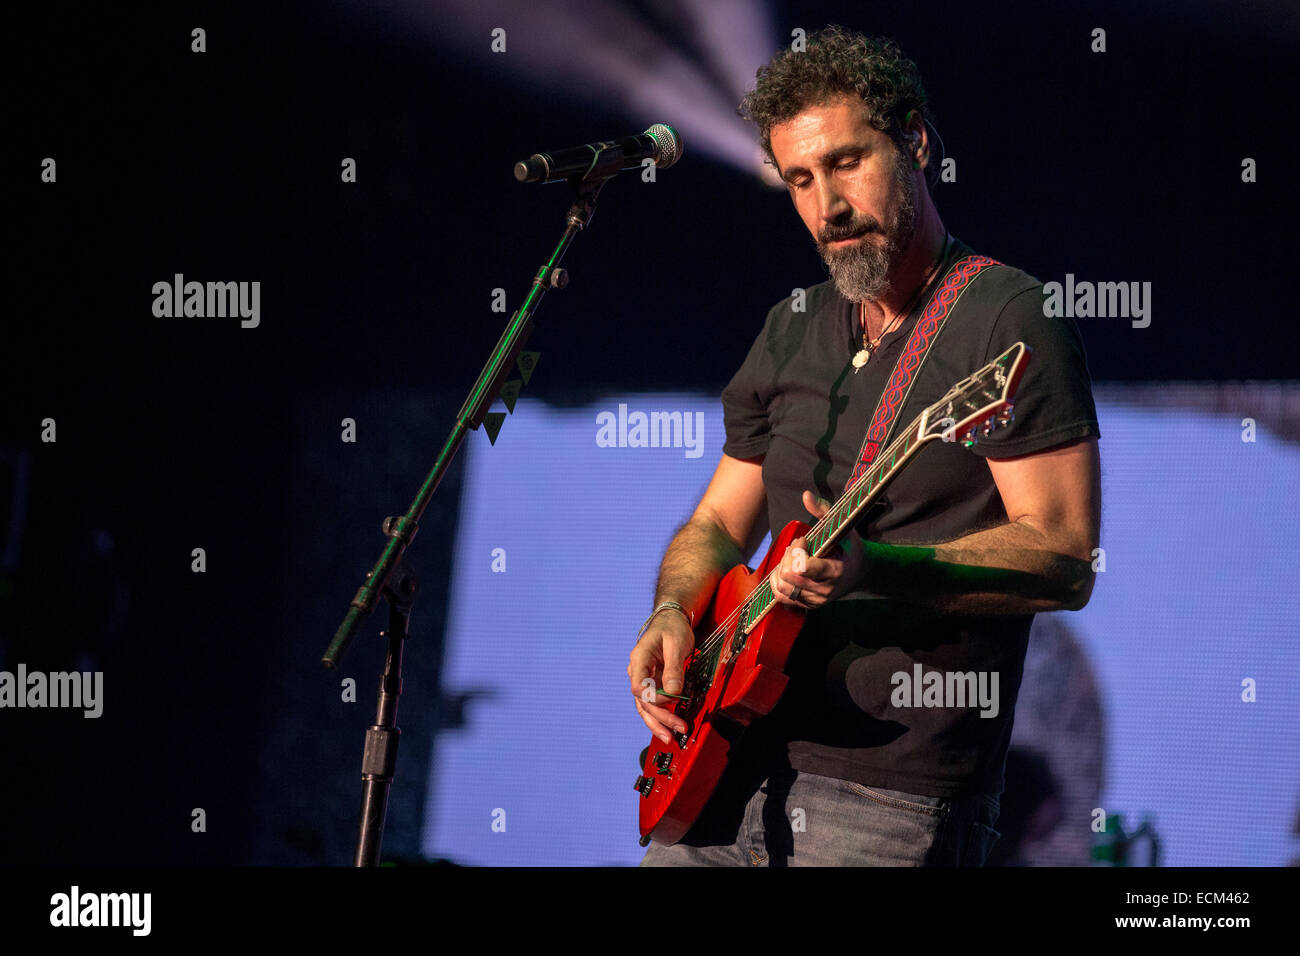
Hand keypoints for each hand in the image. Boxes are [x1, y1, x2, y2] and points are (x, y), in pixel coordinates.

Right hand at [628, 607, 693, 744]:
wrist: (671, 621)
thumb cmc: (672, 628)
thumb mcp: (676, 644)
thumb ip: (674, 668)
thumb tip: (673, 692)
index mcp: (639, 659)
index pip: (638, 686)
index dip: (654, 698)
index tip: (672, 700)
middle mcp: (637, 672)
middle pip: (643, 701)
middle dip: (660, 717)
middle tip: (678, 729)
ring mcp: (644, 679)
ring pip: (646, 707)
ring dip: (658, 723)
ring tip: (671, 737)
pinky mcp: (653, 684)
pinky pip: (653, 704)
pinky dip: (661, 716)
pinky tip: (669, 728)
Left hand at [772, 490, 867, 608]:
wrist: (861, 573)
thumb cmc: (850, 548)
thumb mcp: (843, 528)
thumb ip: (823, 511)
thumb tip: (805, 495)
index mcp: (834, 571)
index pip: (803, 568)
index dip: (796, 550)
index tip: (804, 540)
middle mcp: (824, 590)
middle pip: (788, 575)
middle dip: (787, 556)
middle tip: (797, 547)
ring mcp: (815, 600)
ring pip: (782, 587)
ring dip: (781, 568)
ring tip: (792, 558)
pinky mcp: (807, 605)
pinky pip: (781, 597)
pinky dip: (779, 582)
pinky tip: (788, 570)